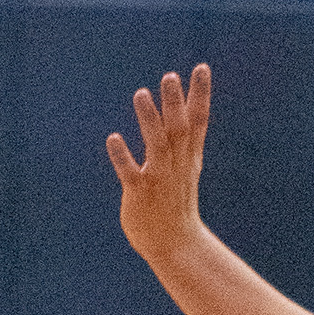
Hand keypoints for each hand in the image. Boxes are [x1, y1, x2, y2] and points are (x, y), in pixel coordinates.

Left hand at [107, 66, 211, 267]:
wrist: (175, 247)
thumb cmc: (177, 202)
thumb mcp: (187, 166)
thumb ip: (186, 135)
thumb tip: (190, 105)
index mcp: (187, 157)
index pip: (198, 122)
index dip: (200, 95)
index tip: (201, 67)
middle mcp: (175, 165)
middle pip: (178, 130)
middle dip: (175, 104)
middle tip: (170, 76)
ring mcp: (158, 179)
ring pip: (157, 147)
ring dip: (149, 121)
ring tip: (141, 94)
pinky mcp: (140, 194)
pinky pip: (131, 174)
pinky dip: (122, 157)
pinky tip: (113, 138)